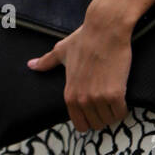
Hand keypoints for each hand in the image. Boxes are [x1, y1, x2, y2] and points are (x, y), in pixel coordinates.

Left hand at [27, 10, 131, 132]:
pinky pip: (120, 113)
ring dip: (113, 111)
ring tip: (115, 97)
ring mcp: (98, 98)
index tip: (95, 109)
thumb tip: (31, 65)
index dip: (89, 119)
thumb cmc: (85, 38)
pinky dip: (123, 107)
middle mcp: (82, 99)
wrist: (106, 29)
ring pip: (109, 120)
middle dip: (103, 116)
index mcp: (69, 94)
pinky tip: (122, 96)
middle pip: (96, 124)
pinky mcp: (115, 94)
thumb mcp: (62, 51)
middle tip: (107, 101)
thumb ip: (47, 62)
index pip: (80, 125)